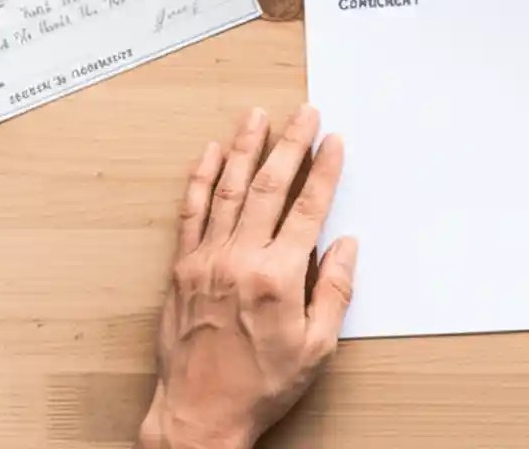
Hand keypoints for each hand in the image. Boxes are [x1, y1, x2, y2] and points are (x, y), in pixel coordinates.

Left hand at [137, 105, 355, 448]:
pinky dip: (200, 179)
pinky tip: (209, 154)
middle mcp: (240, 260)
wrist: (199, 414)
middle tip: (303, 114)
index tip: (333, 143)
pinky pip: (191, 212)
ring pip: (227, 190)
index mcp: (278, 278)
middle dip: (290, 144)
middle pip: (268, 187)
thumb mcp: (317, 347)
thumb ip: (334, 290)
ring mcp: (206, 261)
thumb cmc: (260, 386)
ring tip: (256, 117)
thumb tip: (345, 246)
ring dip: (244, 148)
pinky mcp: (182, 269)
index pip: (308, 209)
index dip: (324, 171)